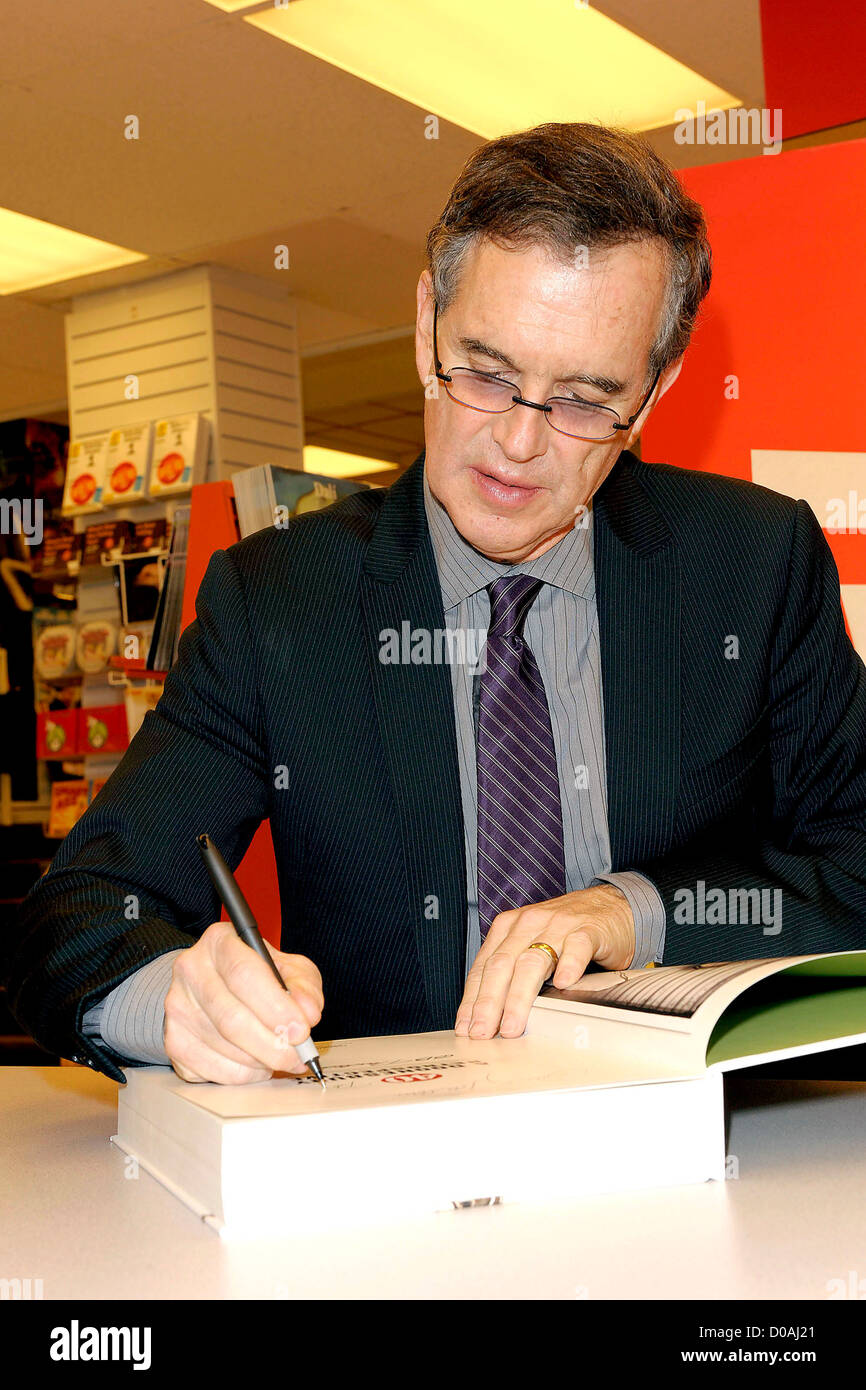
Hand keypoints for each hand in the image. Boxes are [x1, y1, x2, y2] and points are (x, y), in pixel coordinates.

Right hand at [164, 921, 323, 1084]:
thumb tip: (308, 1012)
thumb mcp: (288, 968)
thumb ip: (304, 985)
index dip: (276, 1007)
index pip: (244, 974)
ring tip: (281, 1057)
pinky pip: (212, 1069)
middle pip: (232, 1018)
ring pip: (223, 1047)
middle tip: (298, 1055)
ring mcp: (177, 1007)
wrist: (214, 985)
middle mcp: (191, 970)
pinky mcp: (173, 1040)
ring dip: (261, 1061)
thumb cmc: (256, 975)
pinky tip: (257, 1064)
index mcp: (219, 942)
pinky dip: (243, 1074)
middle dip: (272, 1045)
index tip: (301, 1030)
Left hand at [454, 883, 634, 1040]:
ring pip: (532, 961)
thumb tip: (492, 1016)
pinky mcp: (588, 929)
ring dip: (518, 997)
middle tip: (482, 1031)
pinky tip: (564, 984)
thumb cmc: (568, 931)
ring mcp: (558, 925)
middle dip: (488, 1003)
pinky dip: (569, 965)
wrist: (612, 905)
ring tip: (512, 1024)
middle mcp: (529, 924)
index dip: (472, 999)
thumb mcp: (532, 945)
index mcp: (509, 928)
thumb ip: (513, 972)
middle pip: (502, 965)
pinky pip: (576, 947)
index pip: (484, 967)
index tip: (465, 1026)